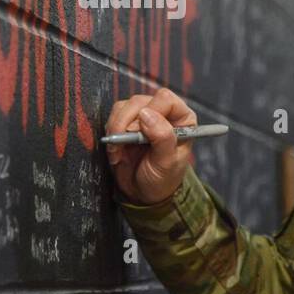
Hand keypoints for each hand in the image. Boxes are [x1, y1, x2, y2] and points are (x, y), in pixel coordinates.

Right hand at [105, 88, 197, 204]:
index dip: (150, 113)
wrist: (144, 194)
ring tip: (120, 150)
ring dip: (117, 128)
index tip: (139, 133)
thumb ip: (162, 137)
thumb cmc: (162, 179)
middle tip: (126, 143)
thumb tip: (147, 114)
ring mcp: (143, 117)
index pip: (165, 99)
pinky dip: (111, 133)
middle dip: (128, 122)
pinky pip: (114, 116)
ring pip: (124, 106)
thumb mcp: (167, 163)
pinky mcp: (126, 122)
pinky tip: (116, 150)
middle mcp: (163, 113)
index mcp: (182, 119)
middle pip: (140, 101)